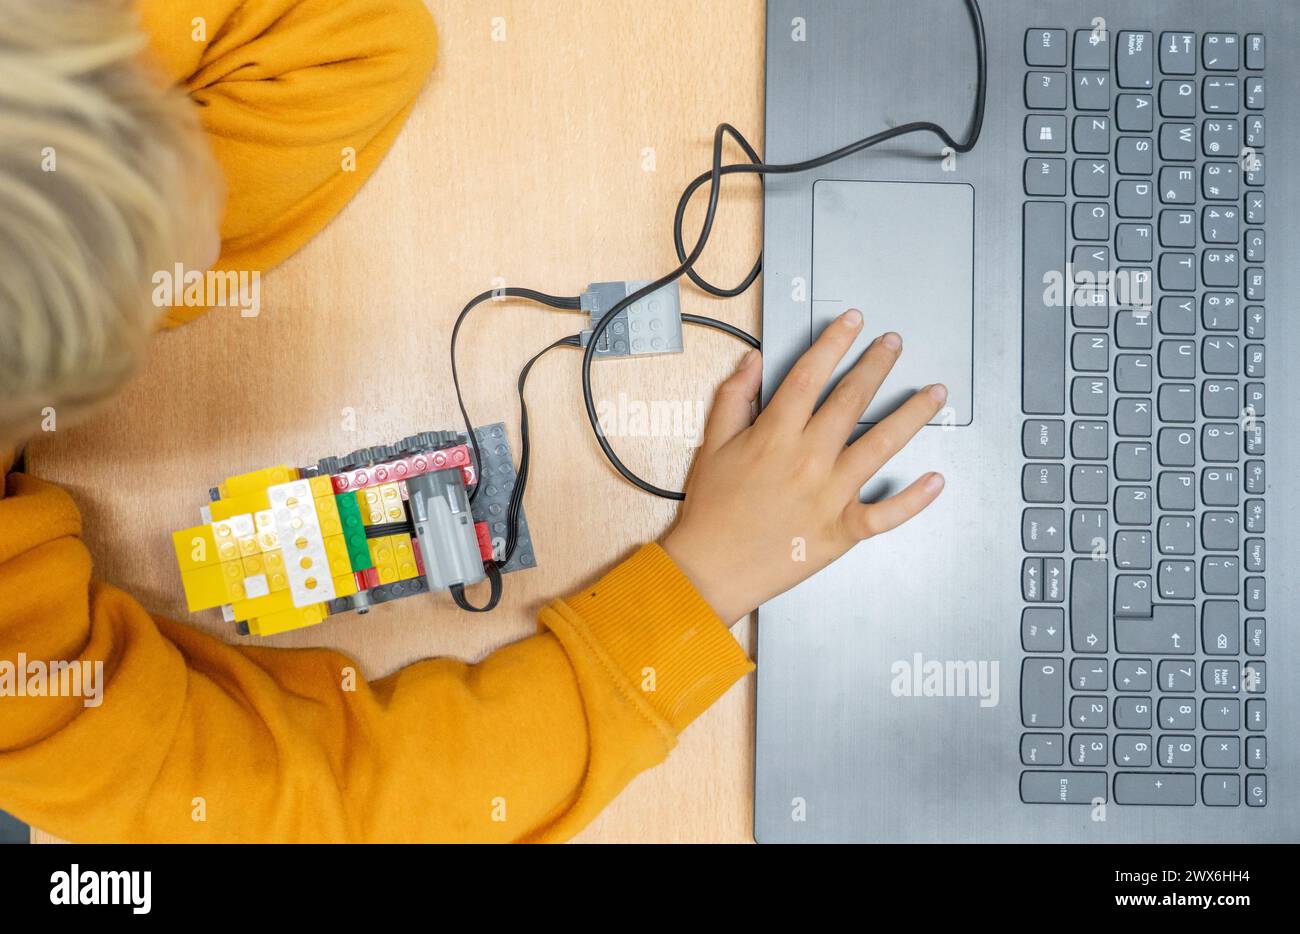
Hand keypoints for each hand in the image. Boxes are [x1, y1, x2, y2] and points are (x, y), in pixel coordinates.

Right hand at [662, 309, 947, 623]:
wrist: (711, 568)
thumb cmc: (711, 512)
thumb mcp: (711, 445)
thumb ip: (733, 398)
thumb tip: (752, 362)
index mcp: (775, 435)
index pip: (811, 375)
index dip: (834, 343)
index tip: (853, 323)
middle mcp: (808, 459)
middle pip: (852, 400)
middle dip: (878, 365)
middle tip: (895, 344)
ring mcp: (830, 494)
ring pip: (881, 445)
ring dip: (912, 415)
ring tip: (935, 393)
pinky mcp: (842, 530)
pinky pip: (887, 513)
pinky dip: (915, 498)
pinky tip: (936, 479)